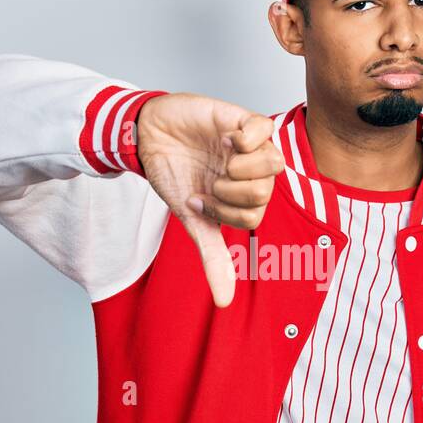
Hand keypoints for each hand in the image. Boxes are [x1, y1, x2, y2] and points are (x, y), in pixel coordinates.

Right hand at [135, 93, 284, 306]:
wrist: (148, 136)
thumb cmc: (173, 175)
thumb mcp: (192, 220)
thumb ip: (213, 257)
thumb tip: (225, 302)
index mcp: (245, 197)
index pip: (255, 216)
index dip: (226, 213)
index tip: (201, 200)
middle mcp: (253, 173)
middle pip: (267, 192)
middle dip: (231, 192)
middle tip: (210, 181)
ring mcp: (252, 146)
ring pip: (274, 162)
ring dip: (240, 167)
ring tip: (219, 158)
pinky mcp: (244, 119)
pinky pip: (266, 129)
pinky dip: (246, 139)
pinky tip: (226, 139)